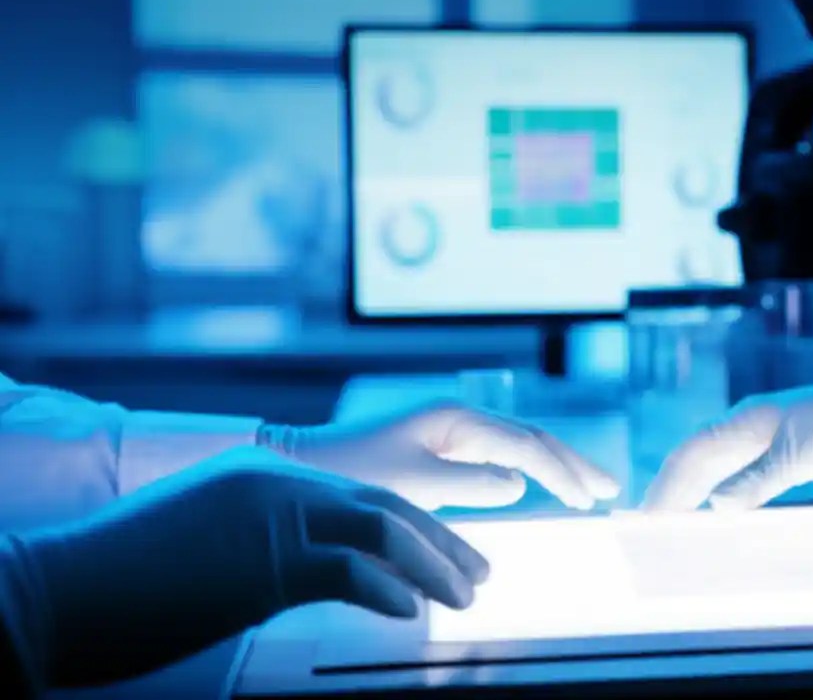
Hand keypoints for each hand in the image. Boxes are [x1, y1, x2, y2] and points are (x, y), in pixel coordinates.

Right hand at [10, 447, 485, 687]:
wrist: (59, 587)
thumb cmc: (127, 576)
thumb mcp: (212, 542)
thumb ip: (269, 541)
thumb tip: (314, 569)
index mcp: (267, 472)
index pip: (363, 491)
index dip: (417, 525)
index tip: (450, 553)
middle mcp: (278, 482)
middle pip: (389, 502)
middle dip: (443, 541)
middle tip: (480, 573)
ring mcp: (272, 518)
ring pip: (384, 526)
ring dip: (435, 563)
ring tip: (466, 595)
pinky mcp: (262, 563)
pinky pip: (348, 571)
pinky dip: (390, 589)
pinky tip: (412, 614)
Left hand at [261, 401, 618, 510]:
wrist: (300, 463)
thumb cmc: (350, 472)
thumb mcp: (410, 481)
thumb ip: (467, 483)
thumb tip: (518, 483)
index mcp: (456, 417)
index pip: (523, 444)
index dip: (560, 472)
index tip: (589, 500)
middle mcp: (458, 418)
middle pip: (530, 438)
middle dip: (571, 462)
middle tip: (611, 488)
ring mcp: (451, 431)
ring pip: (517, 447)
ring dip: (556, 466)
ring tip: (591, 488)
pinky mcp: (441, 449)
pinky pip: (498, 458)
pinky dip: (529, 471)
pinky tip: (541, 484)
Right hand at [643, 372, 812, 510]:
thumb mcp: (804, 454)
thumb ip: (758, 478)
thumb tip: (715, 505)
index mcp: (745, 422)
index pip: (690, 456)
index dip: (665, 488)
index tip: (645, 519)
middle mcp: (748, 427)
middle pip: (694, 463)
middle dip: (669, 494)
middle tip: (646, 530)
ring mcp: (764, 438)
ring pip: (713, 469)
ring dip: (690, 496)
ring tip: (669, 525)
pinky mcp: (782, 450)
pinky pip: (737, 475)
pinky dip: (719, 496)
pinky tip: (716, 514)